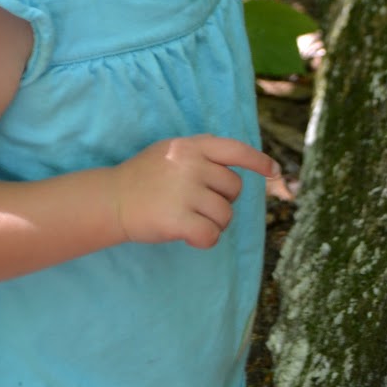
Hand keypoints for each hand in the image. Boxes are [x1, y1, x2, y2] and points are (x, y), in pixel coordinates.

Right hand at [112, 134, 280, 249]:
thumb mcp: (171, 150)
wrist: (112, 199)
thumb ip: (202, 153)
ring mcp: (185, 192)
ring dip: (213, 222)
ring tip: (189, 218)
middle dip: (222, 200)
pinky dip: (206, 240)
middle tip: (198, 204)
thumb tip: (240, 164)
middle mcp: (191, 165)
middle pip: (234, 188)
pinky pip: (212, 235)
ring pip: (226, 215)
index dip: (259, 161)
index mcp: (192, 146)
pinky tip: (190, 235)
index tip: (274, 172)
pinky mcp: (178, 220)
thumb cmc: (144, 176)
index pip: (235, 150)